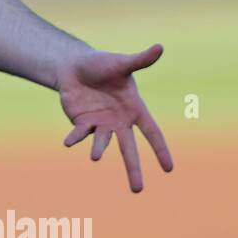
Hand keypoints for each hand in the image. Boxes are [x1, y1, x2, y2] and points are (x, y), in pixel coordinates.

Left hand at [57, 43, 173, 192]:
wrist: (75, 67)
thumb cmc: (103, 65)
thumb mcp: (121, 63)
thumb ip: (140, 59)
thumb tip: (160, 47)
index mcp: (134, 109)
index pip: (152, 132)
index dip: (160, 150)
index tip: (169, 169)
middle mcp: (119, 121)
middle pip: (129, 149)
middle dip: (133, 169)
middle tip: (137, 190)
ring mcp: (101, 124)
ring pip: (103, 142)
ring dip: (99, 149)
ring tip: (96, 157)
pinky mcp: (82, 122)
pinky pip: (80, 134)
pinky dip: (75, 138)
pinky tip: (68, 142)